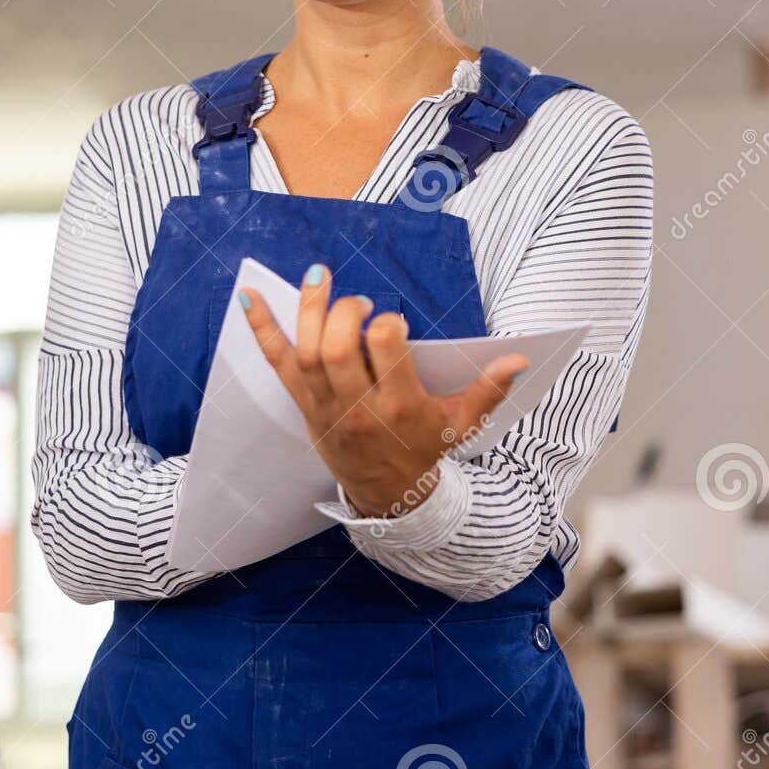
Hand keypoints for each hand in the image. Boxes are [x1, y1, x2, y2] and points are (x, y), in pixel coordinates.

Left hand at [235, 263, 528, 520]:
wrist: (388, 493)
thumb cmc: (425, 449)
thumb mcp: (461, 424)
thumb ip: (488, 390)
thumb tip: (519, 359)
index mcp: (399, 407)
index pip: (385, 352)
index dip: (387, 326)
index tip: (393, 322)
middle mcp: (358, 407)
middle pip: (338, 349)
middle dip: (345, 313)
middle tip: (360, 302)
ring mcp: (326, 407)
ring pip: (306, 352)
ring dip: (309, 309)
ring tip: (320, 276)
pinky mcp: (304, 404)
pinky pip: (278, 364)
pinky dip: (261, 329)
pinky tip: (249, 297)